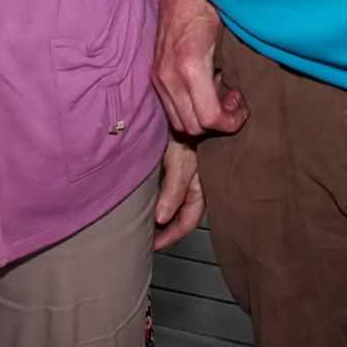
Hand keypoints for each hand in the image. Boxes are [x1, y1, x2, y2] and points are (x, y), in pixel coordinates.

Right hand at [152, 0, 247, 136]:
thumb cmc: (210, 3)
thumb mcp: (229, 36)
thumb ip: (235, 70)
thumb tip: (245, 96)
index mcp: (190, 67)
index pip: (208, 118)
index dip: (230, 122)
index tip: (244, 110)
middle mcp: (168, 76)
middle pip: (192, 127)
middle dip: (217, 123)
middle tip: (236, 102)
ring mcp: (158, 76)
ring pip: (179, 121)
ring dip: (202, 116)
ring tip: (222, 94)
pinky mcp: (155, 73)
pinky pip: (171, 106)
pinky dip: (189, 106)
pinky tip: (206, 85)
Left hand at [153, 136, 204, 250]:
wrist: (187, 100)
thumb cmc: (190, 126)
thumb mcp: (182, 160)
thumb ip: (174, 190)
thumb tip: (162, 219)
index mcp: (202, 185)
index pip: (189, 220)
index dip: (172, 236)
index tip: (153, 245)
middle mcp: (196, 181)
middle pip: (183, 214)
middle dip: (167, 228)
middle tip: (147, 238)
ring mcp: (186, 172)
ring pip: (175, 201)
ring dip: (162, 212)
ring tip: (143, 221)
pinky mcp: (176, 162)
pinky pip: (169, 186)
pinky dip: (159, 196)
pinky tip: (147, 197)